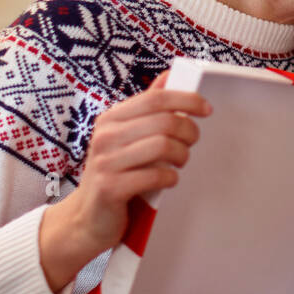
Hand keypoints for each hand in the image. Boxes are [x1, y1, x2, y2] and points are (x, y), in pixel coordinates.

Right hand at [40, 70, 210, 291]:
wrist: (87, 218)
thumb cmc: (115, 173)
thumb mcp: (126, 136)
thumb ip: (147, 108)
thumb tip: (169, 75)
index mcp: (111, 119)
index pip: (156, 98)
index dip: (186, 100)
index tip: (206, 109)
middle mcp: (105, 136)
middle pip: (165, 122)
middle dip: (189, 132)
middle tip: (190, 144)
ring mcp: (105, 162)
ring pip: (164, 147)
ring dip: (182, 156)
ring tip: (179, 163)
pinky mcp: (111, 188)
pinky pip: (156, 176)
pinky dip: (170, 179)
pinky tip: (167, 181)